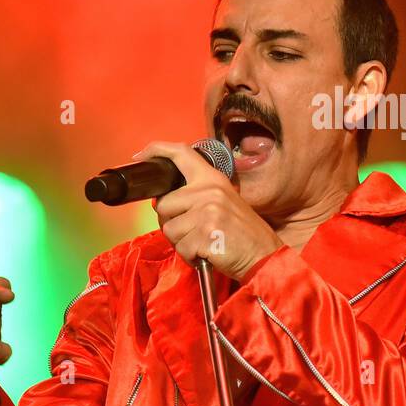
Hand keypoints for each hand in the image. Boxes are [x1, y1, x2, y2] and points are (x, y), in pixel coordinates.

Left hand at [135, 140, 282, 279]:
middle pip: (163, 205)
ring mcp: (207, 212)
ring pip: (168, 229)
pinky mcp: (204, 234)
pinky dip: (190, 256)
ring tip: (203, 242)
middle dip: (171, 223)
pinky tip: (207, 253)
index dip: (157, 149)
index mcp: (213, 179)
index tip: (141, 155)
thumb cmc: (241, 233)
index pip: (181, 153)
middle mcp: (209, 191)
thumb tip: (160, 201)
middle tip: (194, 232)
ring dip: (181, 242)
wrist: (264, 256)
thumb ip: (194, 196)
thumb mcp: (223, 202)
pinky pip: (180, 248)